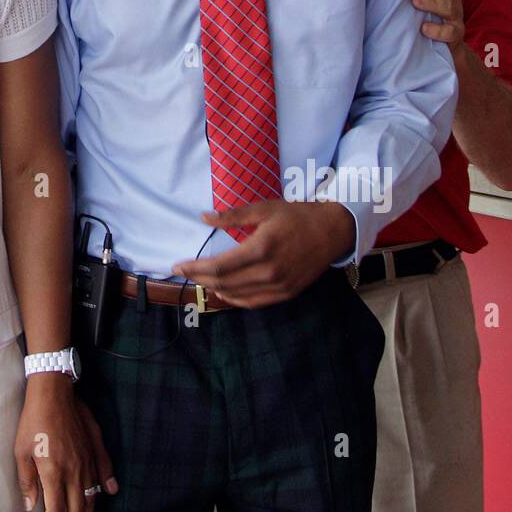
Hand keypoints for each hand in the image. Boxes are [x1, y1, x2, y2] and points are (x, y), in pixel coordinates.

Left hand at [14, 376, 116, 511]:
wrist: (53, 392)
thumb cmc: (33, 420)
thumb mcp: (21, 452)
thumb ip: (27, 481)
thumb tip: (31, 505)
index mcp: (53, 472)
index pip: (56, 511)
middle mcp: (74, 470)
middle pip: (78, 510)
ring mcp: (87, 460)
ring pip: (92, 497)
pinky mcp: (94, 449)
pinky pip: (104, 473)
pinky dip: (106, 487)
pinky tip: (108, 494)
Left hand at [172, 198, 355, 307]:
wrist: (333, 230)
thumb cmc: (297, 215)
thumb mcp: (264, 208)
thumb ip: (233, 216)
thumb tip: (204, 217)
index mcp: (261, 249)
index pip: (219, 266)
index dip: (195, 269)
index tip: (178, 266)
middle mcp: (269, 272)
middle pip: (224, 283)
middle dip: (199, 279)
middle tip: (183, 272)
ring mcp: (279, 286)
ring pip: (237, 296)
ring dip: (214, 290)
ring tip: (199, 280)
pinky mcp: (287, 293)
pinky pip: (254, 303)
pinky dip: (235, 299)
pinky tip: (224, 292)